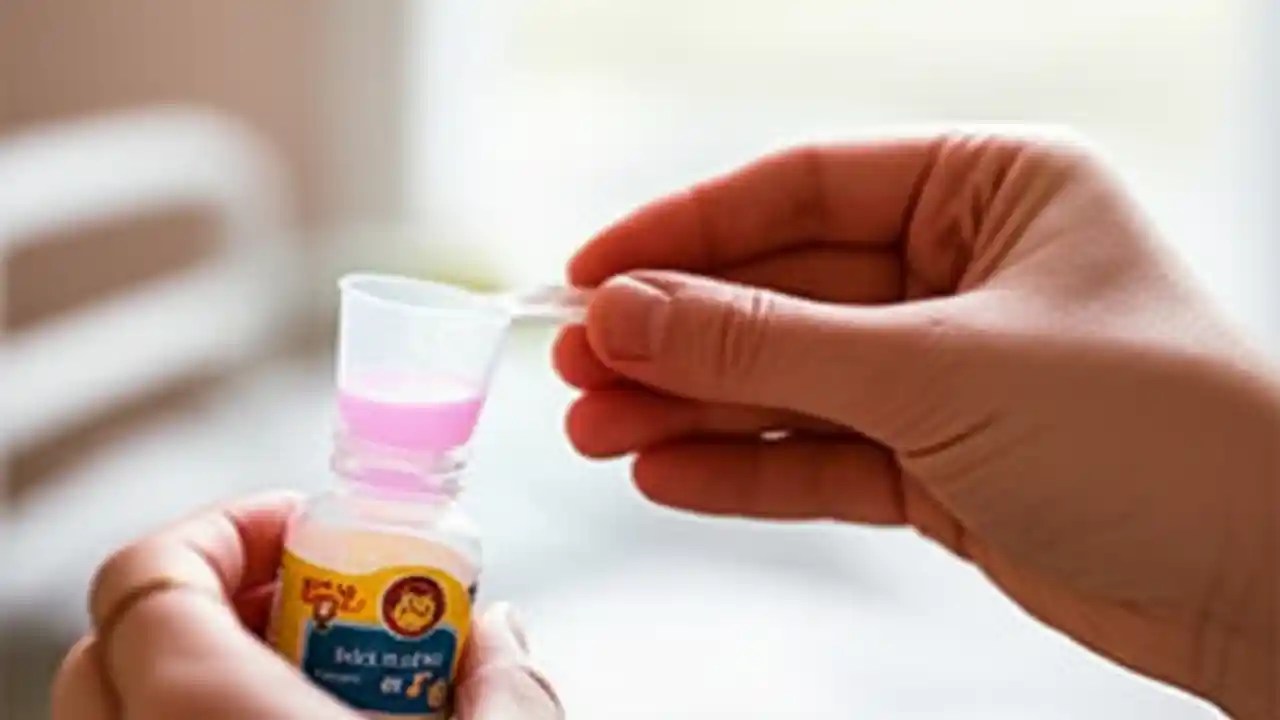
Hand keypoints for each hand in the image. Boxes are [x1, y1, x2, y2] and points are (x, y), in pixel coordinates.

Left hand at [51, 493, 561, 719]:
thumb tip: (503, 636)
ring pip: (129, 706)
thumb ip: (504, 682)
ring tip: (326, 677)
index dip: (229, 525)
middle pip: (124, 638)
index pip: (150, 572)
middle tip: (324, 603)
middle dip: (225, 594)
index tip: (313, 526)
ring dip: (219, 663)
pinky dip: (214, 719)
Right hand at [555, 133, 1278, 717]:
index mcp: (990, 189)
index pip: (803, 188)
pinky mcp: (940, 464)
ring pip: (789, 380)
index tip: (590, 268)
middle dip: (677, 334)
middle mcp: (963, 272)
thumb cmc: (1154, 432)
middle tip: (575, 364)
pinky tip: (664, 472)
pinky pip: (820, 456)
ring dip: (691, 405)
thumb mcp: (937, 368)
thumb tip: (626, 309)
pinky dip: (745, 468)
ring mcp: (947, 373)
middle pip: (782, 292)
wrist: (1266, 586)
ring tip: (593, 428)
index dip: (686, 227)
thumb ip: (769, 343)